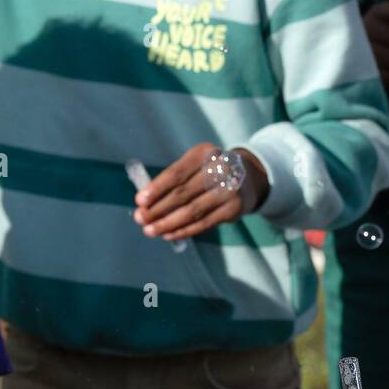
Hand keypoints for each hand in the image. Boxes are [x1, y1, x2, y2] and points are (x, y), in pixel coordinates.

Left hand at [133, 144, 269, 240]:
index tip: (139, 201)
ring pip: (192, 211)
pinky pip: (204, 223)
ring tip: (150, 230)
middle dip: (158, 208)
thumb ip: (173, 181)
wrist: (248, 177)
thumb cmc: (209, 171)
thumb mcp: (195, 165)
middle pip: (183, 193)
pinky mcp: (234, 209)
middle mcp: (220, 169)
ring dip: (168, 223)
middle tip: (140, 219)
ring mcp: (229, 190)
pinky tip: (169, 234)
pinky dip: (184, 230)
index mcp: (205, 153)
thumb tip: (146, 205)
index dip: (157, 188)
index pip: (176, 173)